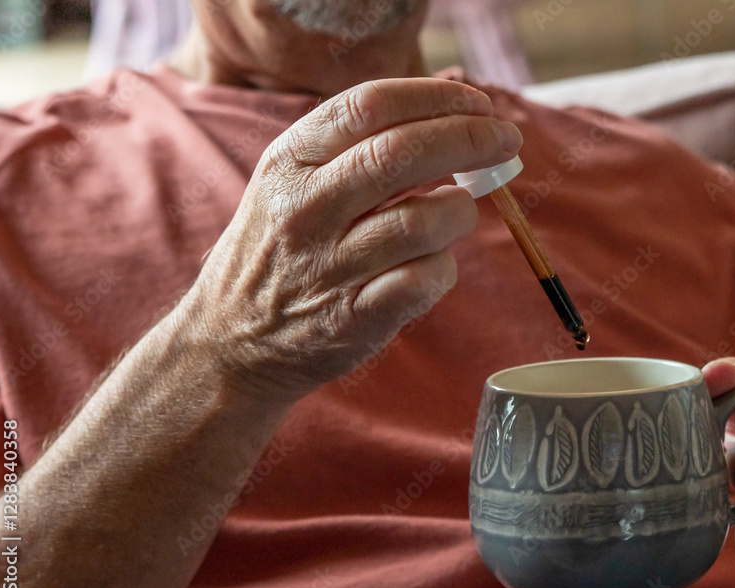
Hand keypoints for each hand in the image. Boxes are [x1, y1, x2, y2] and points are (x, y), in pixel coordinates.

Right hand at [179, 78, 521, 402]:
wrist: (228, 342)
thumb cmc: (279, 249)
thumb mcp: (292, 182)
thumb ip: (357, 149)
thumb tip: (452, 124)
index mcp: (290, 160)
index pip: (371, 105)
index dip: (437, 97)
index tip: (478, 104)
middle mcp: (304, 208)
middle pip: (402, 154)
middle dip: (470, 139)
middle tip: (505, 141)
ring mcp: (327, 266)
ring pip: (424, 221)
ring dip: (460, 210)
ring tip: (458, 211)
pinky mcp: (353, 317)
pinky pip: (426, 279)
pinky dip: (445, 267)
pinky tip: (434, 263)